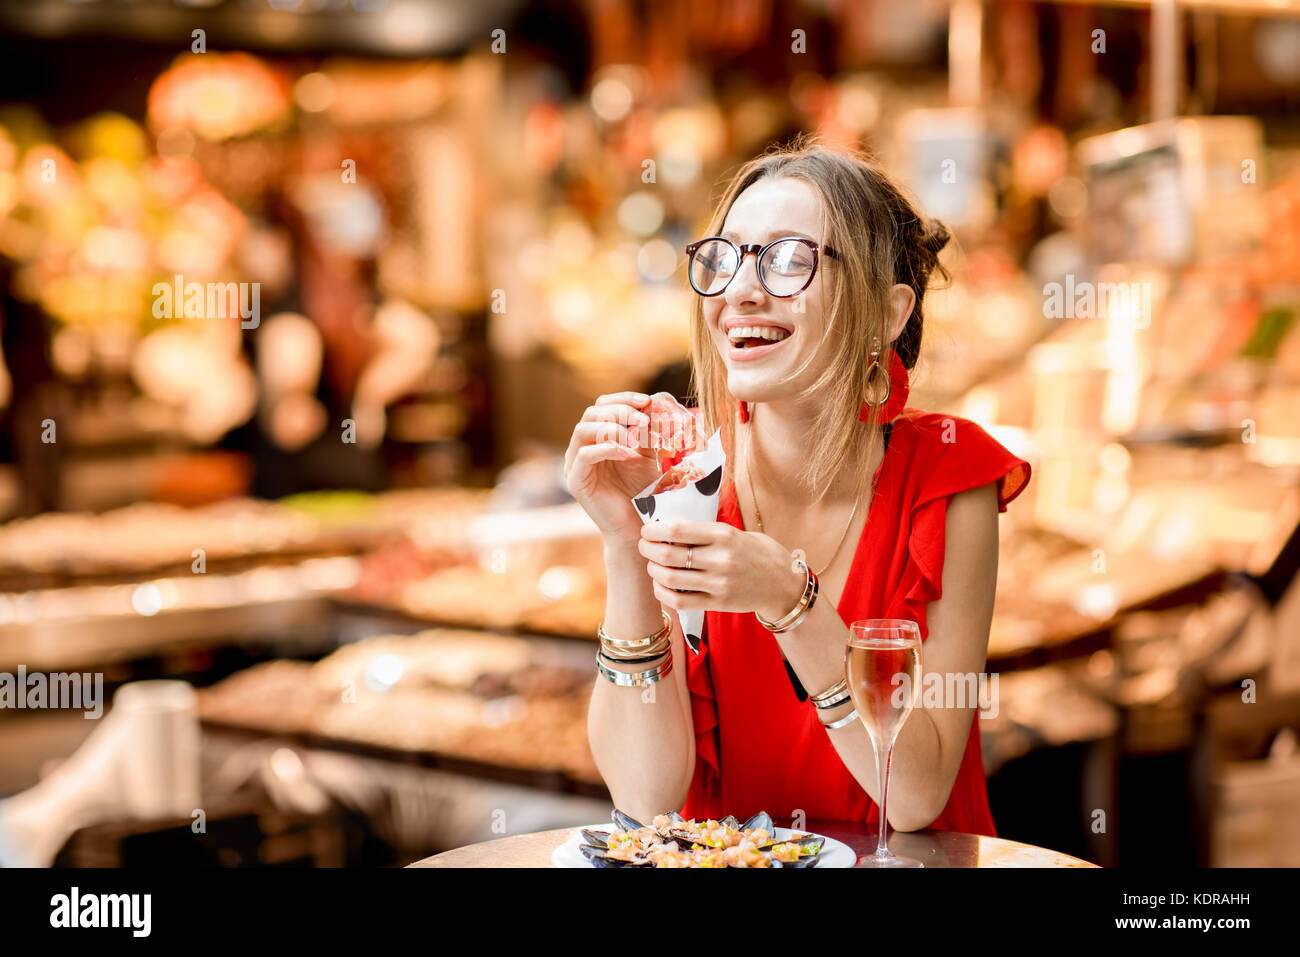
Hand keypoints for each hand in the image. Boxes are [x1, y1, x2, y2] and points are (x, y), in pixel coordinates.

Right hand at [563, 392, 661, 546]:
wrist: (637, 528)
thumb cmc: (642, 493)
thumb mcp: (648, 456)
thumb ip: (646, 432)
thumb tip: (653, 403)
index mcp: (597, 438)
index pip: (602, 406)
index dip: (621, 398)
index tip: (645, 400)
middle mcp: (582, 447)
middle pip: (591, 413)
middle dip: (619, 410)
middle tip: (642, 418)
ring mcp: (575, 464)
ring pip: (583, 430)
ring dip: (611, 427)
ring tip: (634, 435)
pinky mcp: (575, 481)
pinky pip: (584, 455)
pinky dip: (606, 448)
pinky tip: (627, 453)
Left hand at [637, 519, 806, 619]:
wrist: (784, 584)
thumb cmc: (758, 553)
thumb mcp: (736, 533)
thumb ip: (706, 532)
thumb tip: (668, 528)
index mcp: (724, 535)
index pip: (677, 529)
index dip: (654, 529)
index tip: (647, 530)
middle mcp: (720, 559)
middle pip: (668, 554)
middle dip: (647, 549)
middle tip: (644, 546)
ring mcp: (719, 584)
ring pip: (669, 578)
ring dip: (653, 571)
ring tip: (653, 565)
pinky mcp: (718, 603)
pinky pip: (679, 601)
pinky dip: (662, 593)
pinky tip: (661, 585)